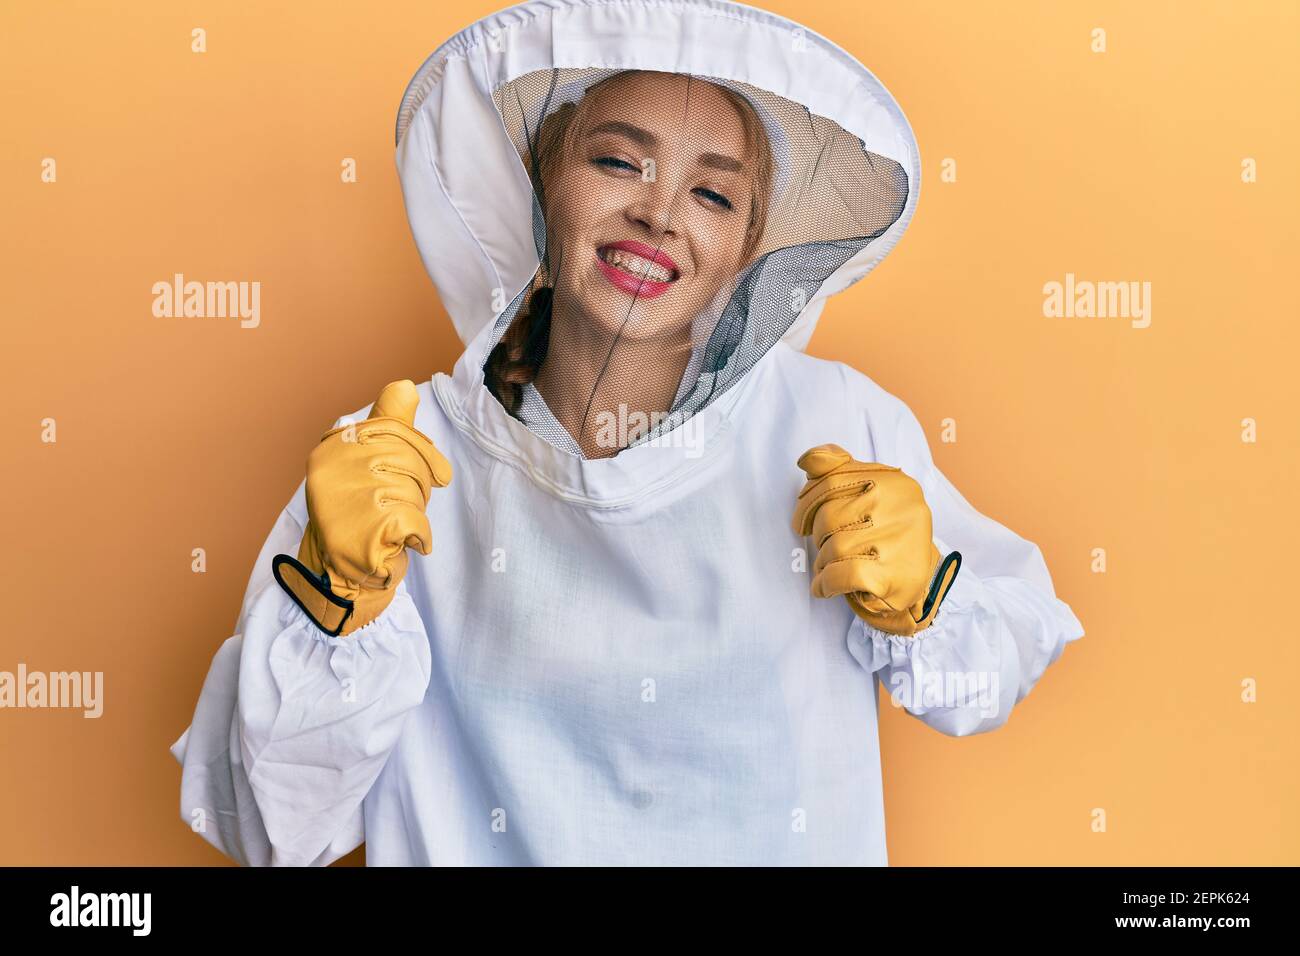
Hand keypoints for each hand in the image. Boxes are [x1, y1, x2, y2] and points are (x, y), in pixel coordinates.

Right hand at [273, 380, 451, 635]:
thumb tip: (404, 385)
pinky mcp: (364, 529)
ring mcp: (345, 496)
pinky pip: (415, 520)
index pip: (393, 427)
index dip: (421, 452)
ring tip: (390, 526)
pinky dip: (419, 536)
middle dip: (418, 483)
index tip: (432, 473)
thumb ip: (387, 423)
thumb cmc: (361, 515)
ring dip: (415, 510)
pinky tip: (402, 543)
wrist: (343, 576)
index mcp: (330, 446)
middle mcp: (331, 466)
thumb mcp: (369, 462)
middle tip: (399, 506)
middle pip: (407, 456)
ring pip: (414, 487)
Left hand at [792, 444, 960, 636]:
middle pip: (830, 516)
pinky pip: (839, 575)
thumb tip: (808, 459)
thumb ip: (838, 471)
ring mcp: (898, 541)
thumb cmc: (885, 535)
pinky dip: (826, 583)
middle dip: (819, 537)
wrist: (919, 583)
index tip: (801, 521)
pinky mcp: (891, 576)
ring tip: (832, 568)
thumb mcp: (870, 495)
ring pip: (833, 547)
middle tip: (826, 549)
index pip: (833, 480)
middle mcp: (901, 507)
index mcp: (895, 482)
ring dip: (823, 562)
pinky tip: (825, 587)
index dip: (807, 502)